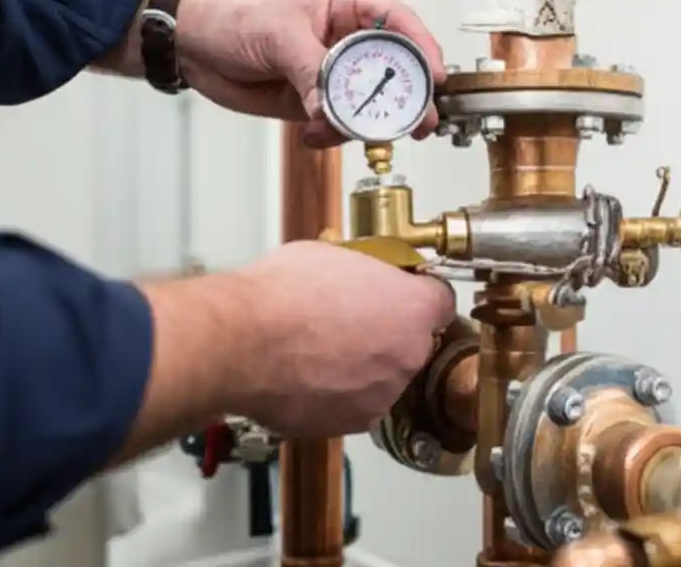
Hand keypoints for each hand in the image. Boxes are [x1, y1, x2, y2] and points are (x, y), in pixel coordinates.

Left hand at [175, 0, 446, 147]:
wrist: (194, 47)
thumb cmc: (234, 17)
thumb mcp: (278, 34)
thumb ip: (312, 68)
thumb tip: (330, 105)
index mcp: (347, 7)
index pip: (398, 22)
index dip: (423, 48)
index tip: (437, 75)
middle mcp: (346, 41)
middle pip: (394, 70)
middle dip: (406, 99)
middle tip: (418, 122)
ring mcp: (332, 74)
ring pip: (367, 105)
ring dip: (358, 124)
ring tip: (336, 128)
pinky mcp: (313, 101)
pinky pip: (337, 124)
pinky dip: (329, 134)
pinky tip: (310, 133)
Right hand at [217, 241, 454, 436]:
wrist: (240, 344)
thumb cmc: (280, 296)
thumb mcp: (329, 256)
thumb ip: (361, 270)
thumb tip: (356, 273)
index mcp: (412, 310)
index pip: (440, 302)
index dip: (417, 295)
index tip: (400, 293)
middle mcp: (406, 358)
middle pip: (410, 344)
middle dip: (386, 333)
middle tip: (347, 319)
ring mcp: (379, 397)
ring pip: (381, 378)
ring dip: (360, 367)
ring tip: (317, 349)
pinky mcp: (348, 424)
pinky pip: (350, 405)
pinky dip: (334, 394)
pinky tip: (304, 373)